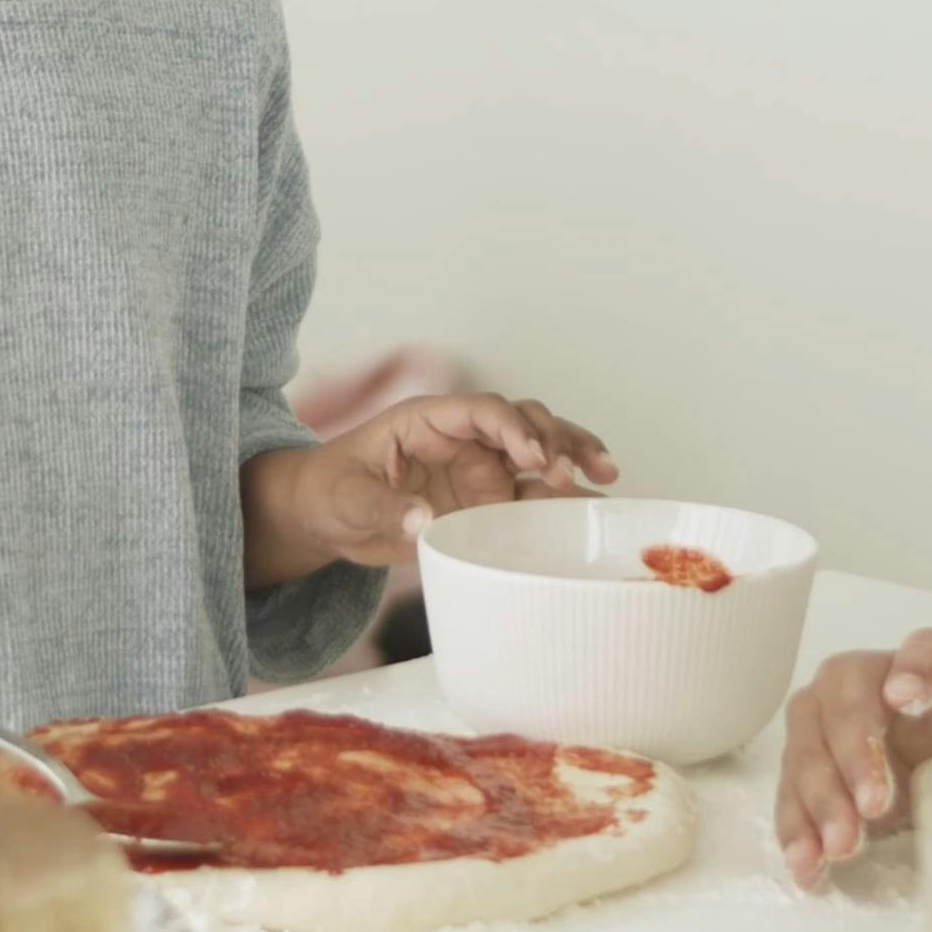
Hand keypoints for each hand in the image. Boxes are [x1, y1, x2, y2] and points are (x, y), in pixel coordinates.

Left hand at [271, 392, 618, 570]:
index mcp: (429, 422)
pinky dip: (565, 500)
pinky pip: (534, 497)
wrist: (325, 520)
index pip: (482, 410)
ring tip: (606, 474)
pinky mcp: (488, 503)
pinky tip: (598, 509)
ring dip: (573, 456)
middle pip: (522, 422)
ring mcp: (481, 470)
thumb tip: (424, 521)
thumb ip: (382, 508)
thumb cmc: (329, 493)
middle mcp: (464, 439)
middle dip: (552, 439)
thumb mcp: (345, 499)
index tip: (533, 458)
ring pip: (540, 452)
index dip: (512, 427)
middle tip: (566, 473)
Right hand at [772, 626, 931, 890]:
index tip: (877, 797)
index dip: (856, 748)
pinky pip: (793, 810)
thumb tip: (900, 685)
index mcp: (855, 673)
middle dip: (829, 798)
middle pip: (813, 748)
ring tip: (823, 862)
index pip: (847, 705)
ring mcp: (811, 747)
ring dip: (807, 824)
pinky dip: (798, 841)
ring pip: (797, 782)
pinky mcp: (810, 786)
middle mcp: (821, 706)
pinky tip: (807, 871)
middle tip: (849, 841)